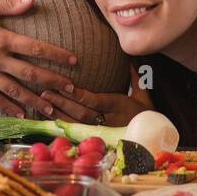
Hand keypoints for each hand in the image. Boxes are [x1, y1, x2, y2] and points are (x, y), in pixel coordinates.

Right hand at [0, 0, 78, 114]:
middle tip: (72, 90)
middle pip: (30, 73)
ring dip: (35, 100)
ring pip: (15, 91)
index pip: (35, 48)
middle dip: (53, 82)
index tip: (74, 61)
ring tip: (52, 109)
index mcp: (1, 38)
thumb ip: (9, 4)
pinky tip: (22, 115)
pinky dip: (9, 108)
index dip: (56, 55)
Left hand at [37, 83, 152, 128]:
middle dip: (63, 103)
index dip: (79, 95)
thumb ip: (135, 76)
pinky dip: (62, 125)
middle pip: (82, 113)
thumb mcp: (144, 94)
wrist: (153, 138)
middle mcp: (109, 120)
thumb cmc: (147, 113)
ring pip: (76, 124)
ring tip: (43, 102)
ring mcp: (102, 132)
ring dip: (58, 114)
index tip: (65, 86)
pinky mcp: (96, 138)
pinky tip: (49, 117)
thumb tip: (129, 57)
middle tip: (46, 92)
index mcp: (119, 106)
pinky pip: (76, 133)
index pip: (96, 101)